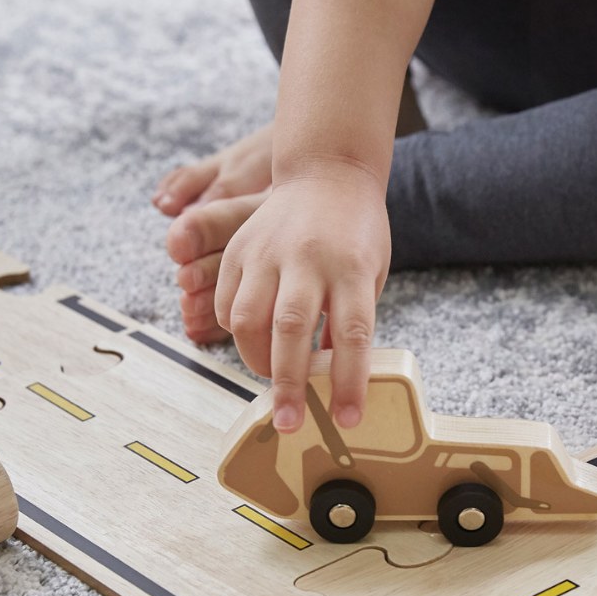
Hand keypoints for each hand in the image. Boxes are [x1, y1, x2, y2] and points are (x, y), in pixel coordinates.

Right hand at [215, 161, 390, 433]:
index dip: (349, 381)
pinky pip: (225, 302)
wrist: (329, 172)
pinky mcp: (240, 248)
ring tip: (272, 381)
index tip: (348, 418)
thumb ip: (351, 322)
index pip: (353, 334)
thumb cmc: (357, 233)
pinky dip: (234, 332)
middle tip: (289, 422)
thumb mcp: (371, 274)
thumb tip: (333, 380)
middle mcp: (308, 258)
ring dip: (256, 360)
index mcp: (352, 267)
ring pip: (247, 318)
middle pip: (292, 328)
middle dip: (289, 383)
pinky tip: (251, 342)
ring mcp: (268, 251)